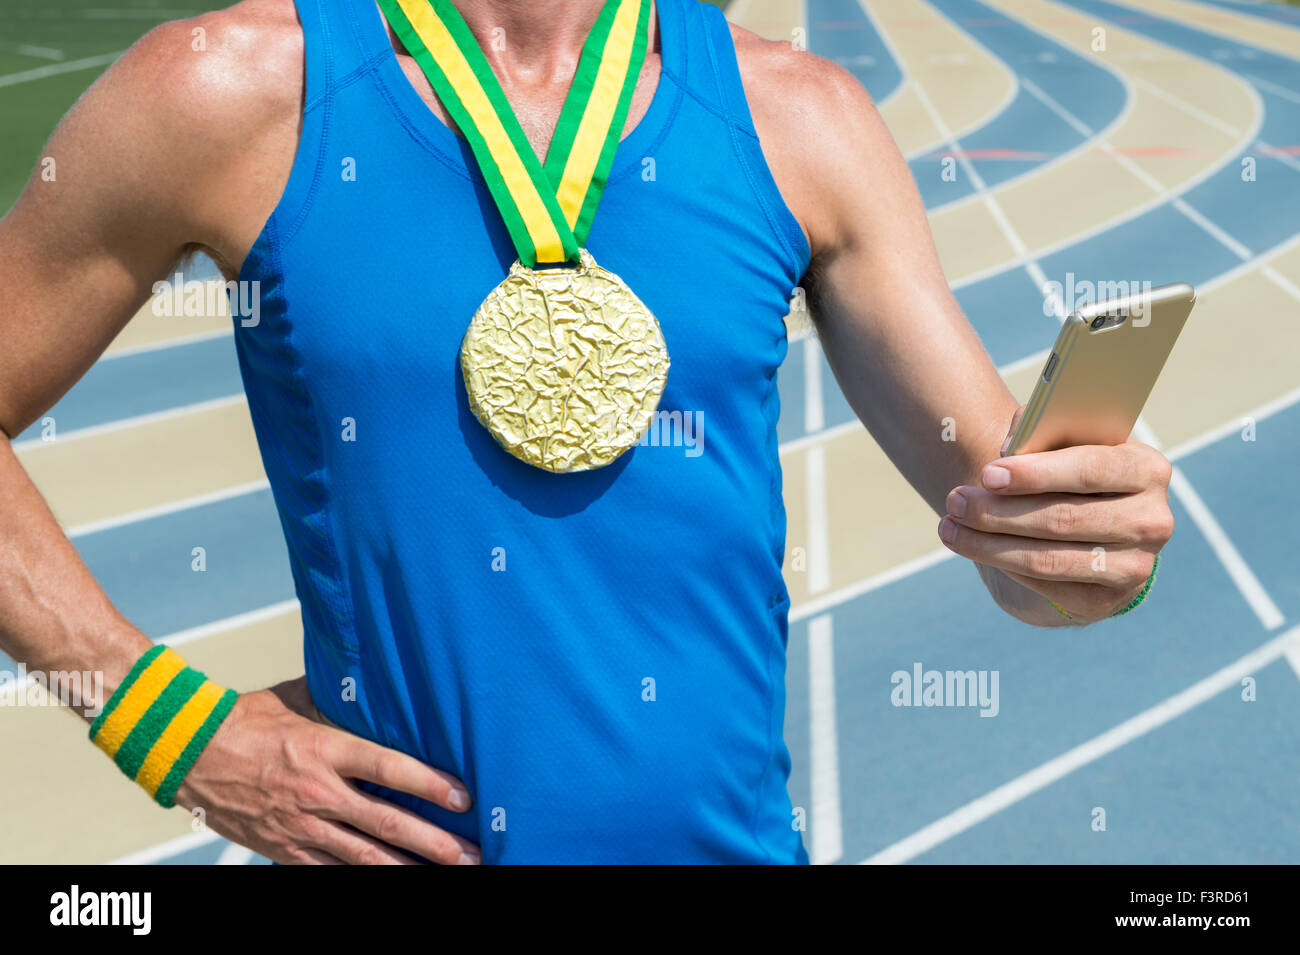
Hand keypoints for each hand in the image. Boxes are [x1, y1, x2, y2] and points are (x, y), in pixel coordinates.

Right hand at [174, 677, 479, 863]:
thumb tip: (380, 685)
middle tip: (470, 854)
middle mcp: (317, 792)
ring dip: (409, 867)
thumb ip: (342, 701)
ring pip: (365, 857)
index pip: (390, 769)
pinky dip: (364, 876)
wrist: (185, 753)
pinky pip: (332, 870)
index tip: (464, 797)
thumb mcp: (299, 699)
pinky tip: (392, 878)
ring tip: (447, 872)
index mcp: (325, 749)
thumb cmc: (246, 720)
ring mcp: (300, 826)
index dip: (431, 785)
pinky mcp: (285, 848)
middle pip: (387, 823)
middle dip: (435, 842)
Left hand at [937, 408, 1173, 623]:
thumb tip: (1007, 450)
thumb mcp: (1064, 443)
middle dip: (999, 511)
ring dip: (988, 544)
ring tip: (949, 527)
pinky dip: (1004, 565)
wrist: (1089, 527)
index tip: (987, 474)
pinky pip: (1046, 585)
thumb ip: (1041, 434)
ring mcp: (1136, 566)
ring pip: (1048, 558)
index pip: (1091, 470)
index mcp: (1148, 469)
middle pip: (1063, 518)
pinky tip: (974, 547)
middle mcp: (1152, 521)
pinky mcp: (1108, 601)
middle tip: (955, 500)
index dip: (1035, 474)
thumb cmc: (1069, 473)